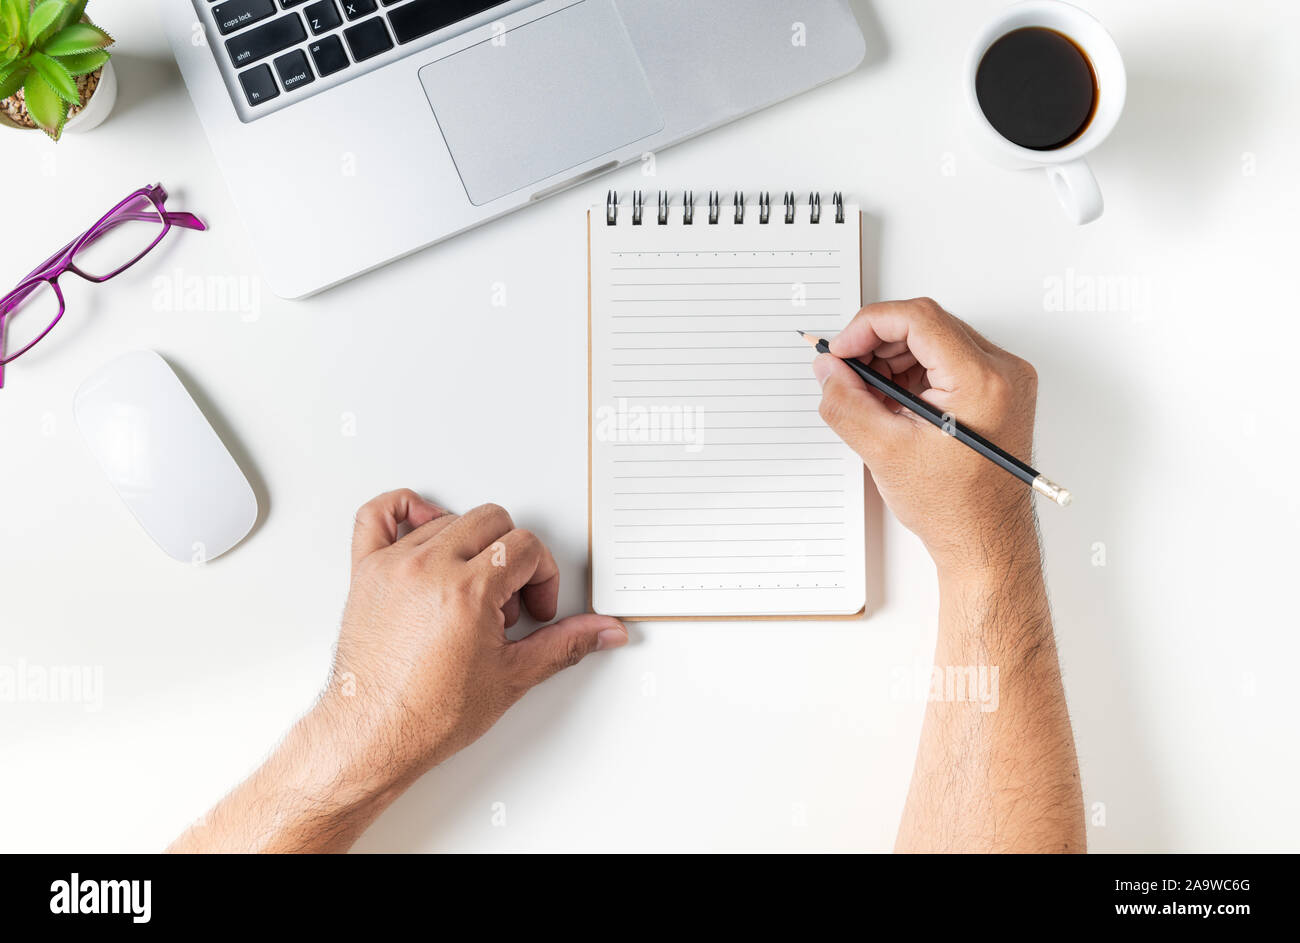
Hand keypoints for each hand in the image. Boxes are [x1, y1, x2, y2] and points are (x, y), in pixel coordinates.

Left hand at [318, 489, 627, 793]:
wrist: (373, 736)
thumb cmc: (430, 714)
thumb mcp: (513, 677)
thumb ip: (565, 644)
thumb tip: (603, 632)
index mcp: (468, 590)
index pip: (526, 545)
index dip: (543, 576)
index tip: (535, 608)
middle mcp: (429, 568)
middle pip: (492, 521)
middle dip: (513, 558)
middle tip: (508, 603)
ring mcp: (394, 566)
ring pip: (449, 519)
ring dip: (471, 548)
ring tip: (472, 591)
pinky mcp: (365, 571)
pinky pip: (379, 513)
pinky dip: (405, 510)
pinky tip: (425, 532)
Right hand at [812, 298, 1039, 577]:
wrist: (986, 540)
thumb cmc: (954, 507)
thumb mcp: (884, 451)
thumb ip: (847, 402)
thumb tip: (828, 368)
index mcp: (982, 381)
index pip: (918, 319)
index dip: (868, 326)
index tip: (841, 349)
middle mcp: (1002, 372)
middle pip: (926, 325)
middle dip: (877, 344)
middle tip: (846, 372)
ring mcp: (1003, 380)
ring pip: (934, 340)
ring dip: (893, 360)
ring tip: (869, 397)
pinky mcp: (996, 391)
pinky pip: (946, 361)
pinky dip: (912, 374)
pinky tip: (892, 403)